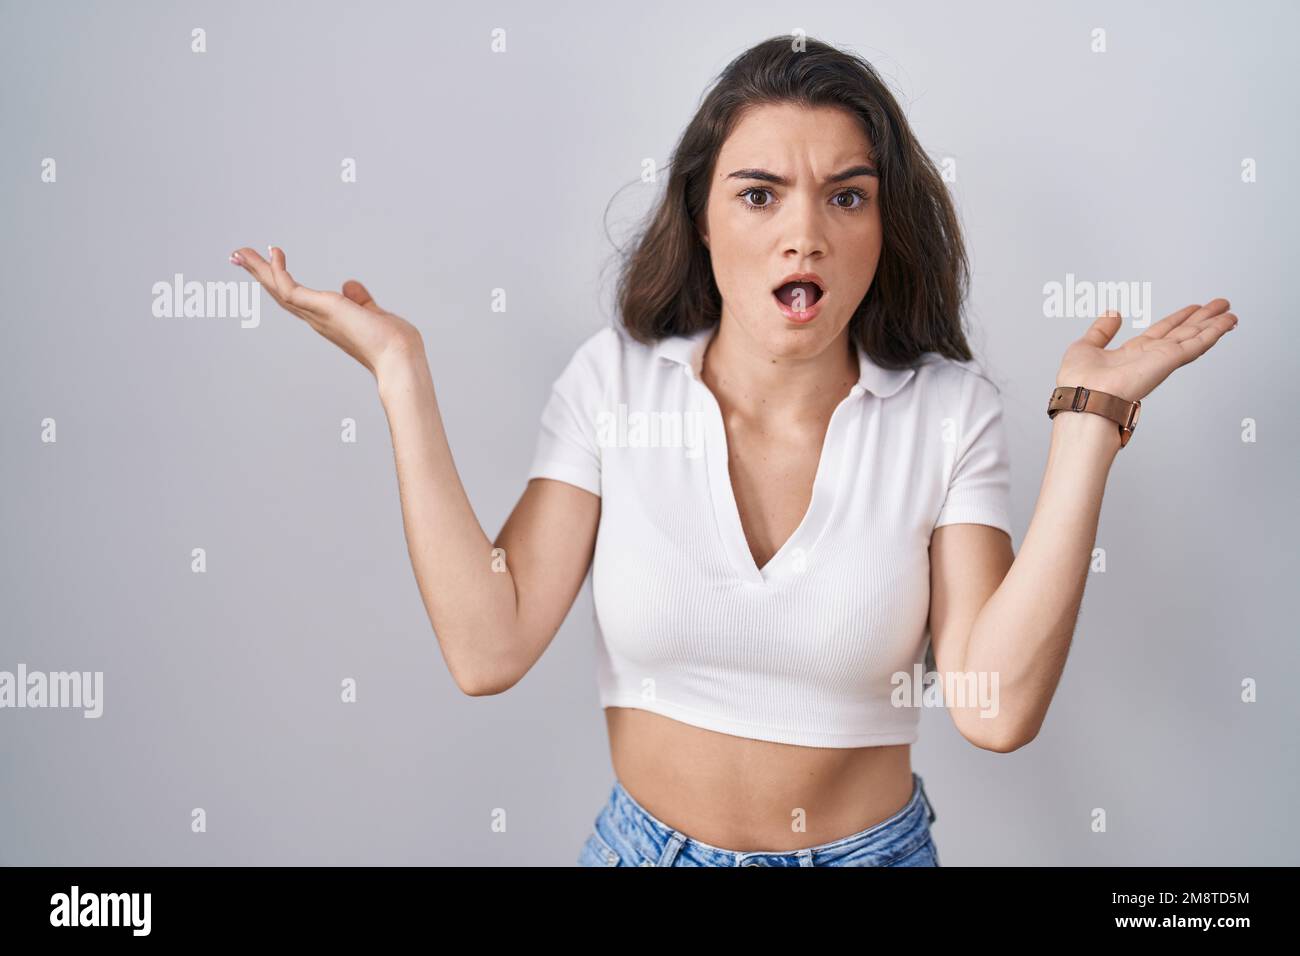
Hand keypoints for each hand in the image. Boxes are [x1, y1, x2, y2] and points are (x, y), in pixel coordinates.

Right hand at [229, 245, 422, 378]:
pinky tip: (273, 253)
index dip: (279, 281)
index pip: (296, 298)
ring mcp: (316, 314)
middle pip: (279, 292)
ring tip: (240, 252)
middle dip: (259, 273)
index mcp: (327, 319)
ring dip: (258, 269)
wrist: (400, 358)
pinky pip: (289, 287)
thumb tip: (349, 285)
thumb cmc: (392, 343)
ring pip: (277, 289)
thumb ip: (360, 300)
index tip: (266, 263)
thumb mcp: (373, 313)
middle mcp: (317, 319)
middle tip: (238, 255)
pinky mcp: (321, 308)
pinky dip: (278, 270)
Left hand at [1054, 299, 1237, 401]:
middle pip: (1183, 332)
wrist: (1083, 398)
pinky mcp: (1168, 361)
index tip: (1193, 308)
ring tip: (1231, 313)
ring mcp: (1161, 360)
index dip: (1178, 319)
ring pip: (1194, 338)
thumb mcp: (1085, 347)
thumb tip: (1112, 313)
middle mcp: (1150, 357)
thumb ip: (1101, 330)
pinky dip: (1213, 332)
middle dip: (1202, 319)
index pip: (1161, 332)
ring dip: (1214, 325)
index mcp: (1131, 353)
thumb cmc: (1078, 383)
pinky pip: (1196, 345)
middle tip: (1221, 305)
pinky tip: (1227, 323)